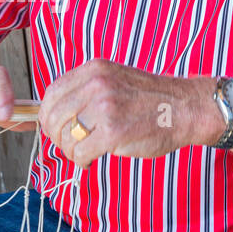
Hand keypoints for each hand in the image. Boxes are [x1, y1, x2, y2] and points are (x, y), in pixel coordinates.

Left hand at [38, 59, 212, 167]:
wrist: (184, 108)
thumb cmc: (149, 99)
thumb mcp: (114, 80)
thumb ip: (86, 90)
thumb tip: (55, 114)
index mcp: (94, 71)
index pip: (52, 93)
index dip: (47, 115)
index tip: (54, 128)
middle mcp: (96, 85)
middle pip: (54, 116)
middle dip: (57, 136)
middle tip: (70, 145)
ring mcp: (105, 108)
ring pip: (65, 136)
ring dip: (69, 151)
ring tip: (83, 153)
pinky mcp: (113, 132)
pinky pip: (80, 152)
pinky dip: (81, 161)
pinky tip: (91, 160)